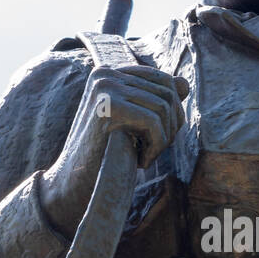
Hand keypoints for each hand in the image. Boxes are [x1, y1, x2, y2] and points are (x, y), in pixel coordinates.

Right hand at [40, 65, 188, 239]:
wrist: (74, 184)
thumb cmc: (107, 155)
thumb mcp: (134, 123)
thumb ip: (157, 100)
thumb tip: (185, 84)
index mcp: (108, 73)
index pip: (162, 80)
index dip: (172, 111)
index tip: (158, 137)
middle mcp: (105, 74)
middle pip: (167, 93)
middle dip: (170, 126)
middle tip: (152, 150)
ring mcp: (105, 88)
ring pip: (164, 108)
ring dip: (163, 139)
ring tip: (143, 156)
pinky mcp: (108, 107)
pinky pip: (154, 123)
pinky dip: (156, 148)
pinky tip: (140, 161)